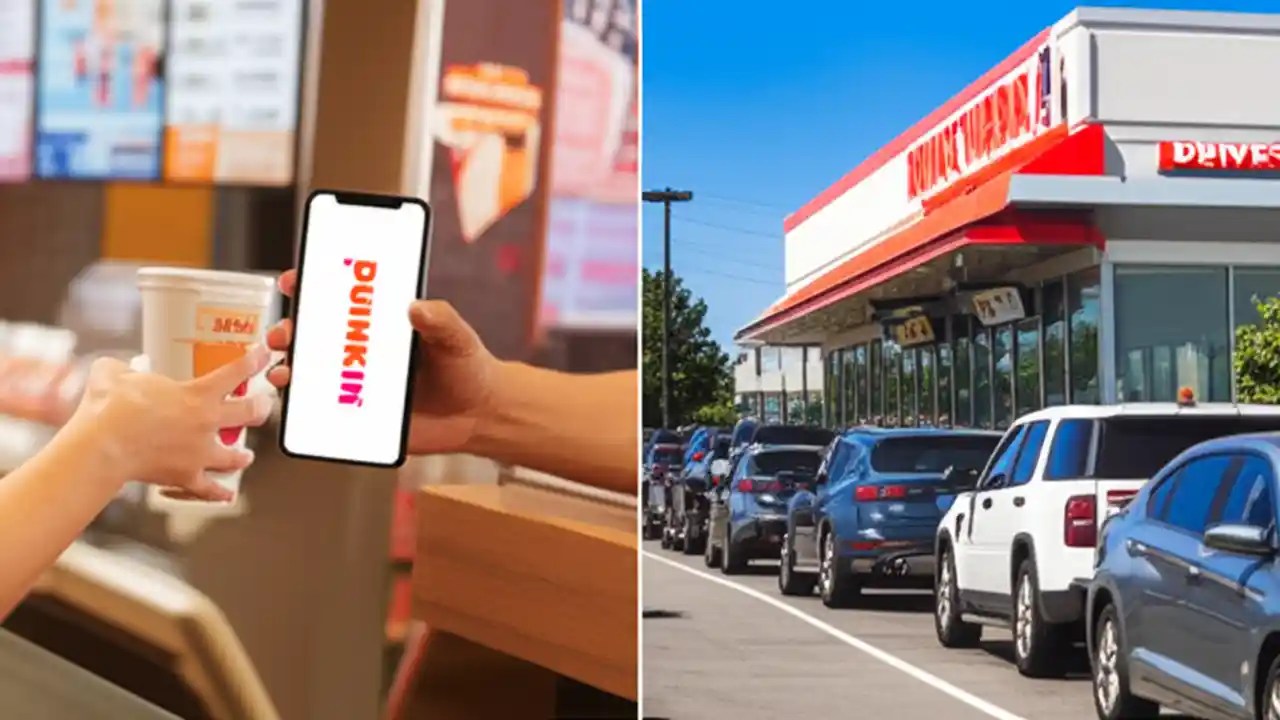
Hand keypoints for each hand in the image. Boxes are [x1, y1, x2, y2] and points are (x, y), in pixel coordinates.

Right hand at [72, 346, 274, 500]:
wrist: (102, 445)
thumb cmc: (109, 407)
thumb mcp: (113, 374)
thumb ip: (123, 370)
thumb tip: (116, 370)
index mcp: (196, 394)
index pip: (234, 373)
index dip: (253, 361)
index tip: (263, 355)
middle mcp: (207, 423)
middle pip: (251, 413)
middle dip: (261, 407)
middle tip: (264, 404)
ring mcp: (200, 453)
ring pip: (236, 456)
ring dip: (242, 454)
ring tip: (246, 454)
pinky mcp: (186, 477)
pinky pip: (209, 489)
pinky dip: (218, 493)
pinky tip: (227, 494)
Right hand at [265, 270, 500, 454]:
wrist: (481, 416)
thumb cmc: (468, 368)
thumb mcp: (457, 337)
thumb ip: (441, 319)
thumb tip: (417, 306)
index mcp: (382, 323)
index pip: (340, 298)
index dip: (312, 285)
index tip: (295, 281)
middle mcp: (364, 350)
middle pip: (315, 334)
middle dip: (290, 329)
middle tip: (285, 333)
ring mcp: (360, 382)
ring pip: (313, 371)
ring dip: (291, 367)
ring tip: (286, 370)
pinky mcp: (362, 415)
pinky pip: (326, 410)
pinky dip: (307, 407)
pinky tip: (299, 404)